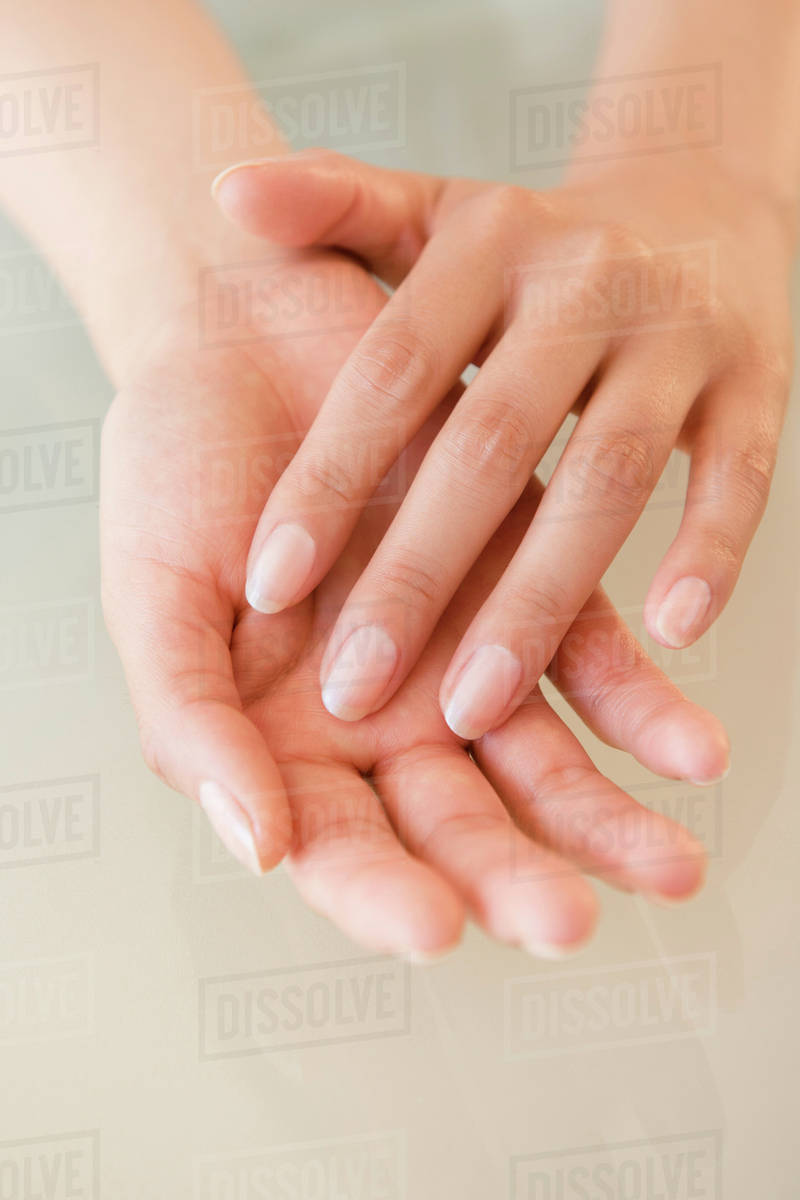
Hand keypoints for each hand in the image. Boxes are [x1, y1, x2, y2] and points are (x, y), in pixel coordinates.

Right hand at [100, 251, 727, 956]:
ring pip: (542, 763)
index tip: (436, 924)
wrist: (249, 328)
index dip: (385, 895)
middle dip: (515, 877)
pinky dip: (641, 705)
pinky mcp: (528, 579)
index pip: (343, 848)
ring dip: (604, 817)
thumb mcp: (157, 597)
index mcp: (286, 739)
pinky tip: (690, 749)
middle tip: (565, 918)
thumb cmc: (179, 466)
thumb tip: (258, 846)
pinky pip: (595, 658)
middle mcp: (384, 716)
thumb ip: (195, 722)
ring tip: (668, 866)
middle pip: (458, 825)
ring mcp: (462, 654)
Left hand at [213, 150, 792, 738]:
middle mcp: (584, 282)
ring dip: (539, 602)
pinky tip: (664, 639)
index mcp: (488, 246)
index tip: (267, 591)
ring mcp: (677, 335)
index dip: (327, 482)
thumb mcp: (440, 210)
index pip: (392, 371)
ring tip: (474, 708)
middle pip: (492, 444)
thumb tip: (226, 192)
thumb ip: (338, 205)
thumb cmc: (536, 245)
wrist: (699, 206)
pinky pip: (740, 476)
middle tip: (352, 689)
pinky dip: (709, 553)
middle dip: (418, 575)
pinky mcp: (756, 382)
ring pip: (607, 480)